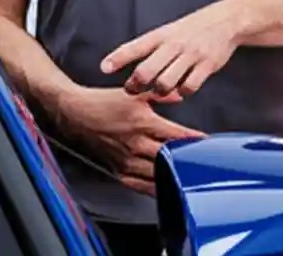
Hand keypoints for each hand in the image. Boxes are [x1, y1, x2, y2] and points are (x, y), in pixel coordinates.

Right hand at [57, 86, 206, 195]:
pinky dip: (155, 188)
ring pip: (157, 175)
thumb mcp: (132, 94)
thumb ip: (158, 95)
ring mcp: (126, 160)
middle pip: (170, 157)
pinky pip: (140, 185)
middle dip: (187, 159)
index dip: (194, 140)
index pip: (176, 135)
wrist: (75, 115)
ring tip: (188, 176)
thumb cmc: (103, 102)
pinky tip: (166, 188)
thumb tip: (179, 94)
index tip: (207, 143)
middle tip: (202, 161)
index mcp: (142, 122)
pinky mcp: (118, 170)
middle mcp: (136, 144)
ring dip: (173, 176)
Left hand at [100, 0, 244, 97]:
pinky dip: (183, 92)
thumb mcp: (167, 32)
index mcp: (161, 35)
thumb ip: (147, 48)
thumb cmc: (190, 29)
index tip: (104, 68)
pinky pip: (189, 87)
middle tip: (131, 89)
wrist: (225, 21)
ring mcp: (190, 55)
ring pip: (165, 83)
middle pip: (147, 70)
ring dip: (159, 91)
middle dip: (136, 84)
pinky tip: (182, 89)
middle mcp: (173, 44)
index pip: (134, 47)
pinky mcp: (206, 65)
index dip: (118, 58)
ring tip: (158, 90)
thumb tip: (119, 62)